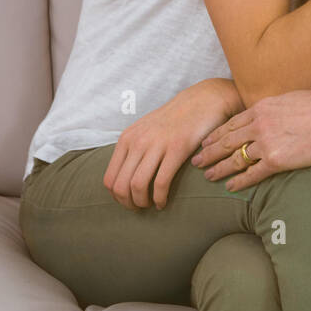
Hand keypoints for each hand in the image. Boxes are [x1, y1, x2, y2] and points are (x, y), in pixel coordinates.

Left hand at [103, 78, 241, 209]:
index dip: (117, 197)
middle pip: (121, 186)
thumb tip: (124, 178)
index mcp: (127, 139)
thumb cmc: (174, 120)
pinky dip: (160, 198)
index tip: (129, 202)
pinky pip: (161, 182)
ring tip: (152, 205)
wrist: (201, 101)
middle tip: (140, 208)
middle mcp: (137, 141)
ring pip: (138, 186)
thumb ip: (132, 150)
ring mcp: (156, 145)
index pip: (109, 178)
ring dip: (143, 203)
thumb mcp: (145, 130)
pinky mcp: (176, 149)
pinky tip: (164, 202)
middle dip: (129, 204)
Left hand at [191, 90, 310, 191]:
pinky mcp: (276, 160)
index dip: (216, 134)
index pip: (231, 123)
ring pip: (234, 158)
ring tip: (207, 176)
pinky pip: (252, 173)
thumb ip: (276, 108)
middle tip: (196, 161)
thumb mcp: (292, 99)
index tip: (205, 141)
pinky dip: (239, 181)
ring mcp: (265, 143)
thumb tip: (273, 113)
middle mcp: (258, 124)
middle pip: (226, 140)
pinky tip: (230, 186)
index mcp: (261, 108)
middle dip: (208, 152)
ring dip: (218, 168)